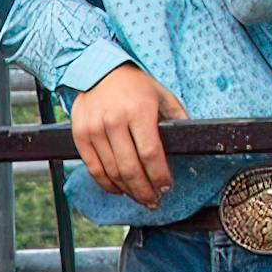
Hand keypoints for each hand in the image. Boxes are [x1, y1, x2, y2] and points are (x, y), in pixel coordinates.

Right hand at [64, 65, 179, 212]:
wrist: (97, 70)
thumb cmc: (134, 84)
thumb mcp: (161, 95)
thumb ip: (176, 117)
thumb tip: (191, 140)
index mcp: (139, 111)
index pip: (150, 153)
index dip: (159, 175)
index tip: (166, 187)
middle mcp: (114, 120)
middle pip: (130, 168)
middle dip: (144, 190)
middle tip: (154, 201)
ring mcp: (94, 129)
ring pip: (112, 172)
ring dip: (128, 190)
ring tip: (140, 197)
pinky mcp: (80, 135)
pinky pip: (94, 168)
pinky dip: (107, 184)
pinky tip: (119, 189)